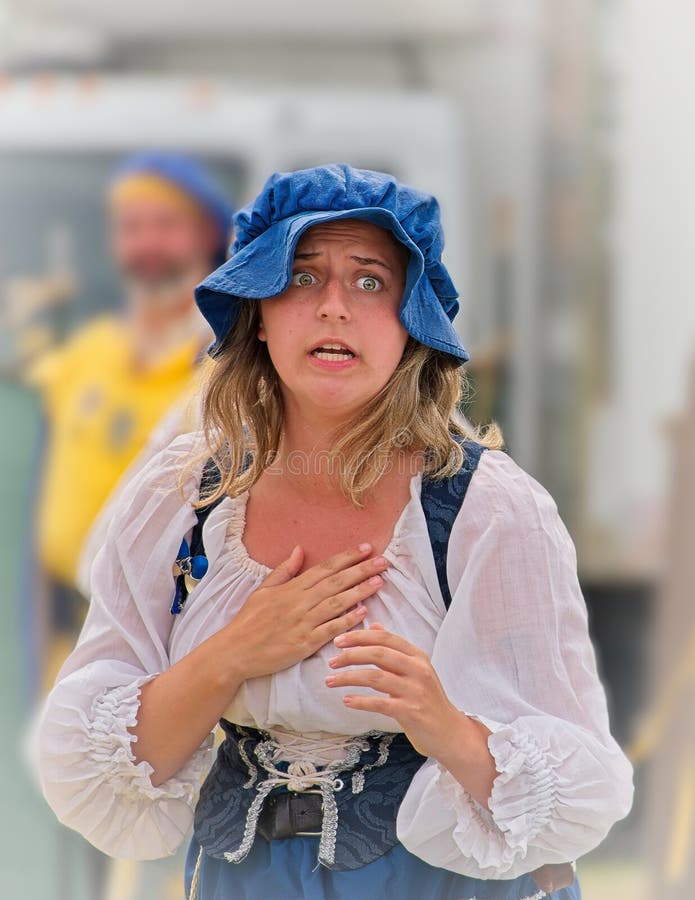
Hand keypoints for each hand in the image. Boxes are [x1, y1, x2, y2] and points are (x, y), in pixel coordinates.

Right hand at [222, 544, 387, 680]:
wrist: (235, 651)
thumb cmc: (249, 620)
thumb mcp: (263, 590)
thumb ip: (284, 570)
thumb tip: (299, 549)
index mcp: (291, 588)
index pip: (325, 568)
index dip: (347, 557)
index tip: (366, 548)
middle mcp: (299, 602)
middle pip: (335, 582)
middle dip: (361, 570)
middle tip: (383, 561)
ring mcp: (303, 622)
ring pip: (336, 603)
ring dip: (359, 591)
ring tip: (379, 581)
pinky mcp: (304, 643)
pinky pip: (330, 629)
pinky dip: (347, 620)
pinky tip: (363, 612)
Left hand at [325, 623, 497, 807]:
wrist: (449, 732)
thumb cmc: (427, 699)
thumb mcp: (414, 669)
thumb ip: (393, 649)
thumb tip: (374, 626)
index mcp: (417, 656)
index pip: (385, 638)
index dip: (359, 636)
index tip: (339, 641)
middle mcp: (417, 669)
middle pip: (378, 653)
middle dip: (350, 655)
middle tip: (331, 661)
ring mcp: (415, 690)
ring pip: (375, 677)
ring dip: (349, 677)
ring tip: (330, 680)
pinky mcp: (410, 711)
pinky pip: (379, 703)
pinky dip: (360, 701)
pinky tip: (347, 700)